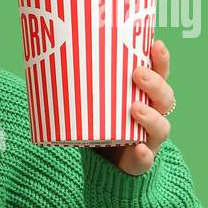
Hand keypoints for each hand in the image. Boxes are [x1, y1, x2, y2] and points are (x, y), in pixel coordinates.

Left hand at [91, 39, 174, 174]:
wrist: (106, 163)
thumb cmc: (100, 123)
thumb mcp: (93, 101)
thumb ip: (80, 85)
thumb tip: (42, 60)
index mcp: (145, 96)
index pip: (160, 75)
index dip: (161, 60)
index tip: (156, 44)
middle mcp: (154, 115)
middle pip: (165, 98)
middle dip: (154, 84)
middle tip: (137, 74)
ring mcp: (150, 139)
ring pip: (161, 127)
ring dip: (151, 117)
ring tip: (135, 108)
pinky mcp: (140, 160)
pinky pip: (146, 159)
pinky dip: (144, 154)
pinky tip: (139, 149)